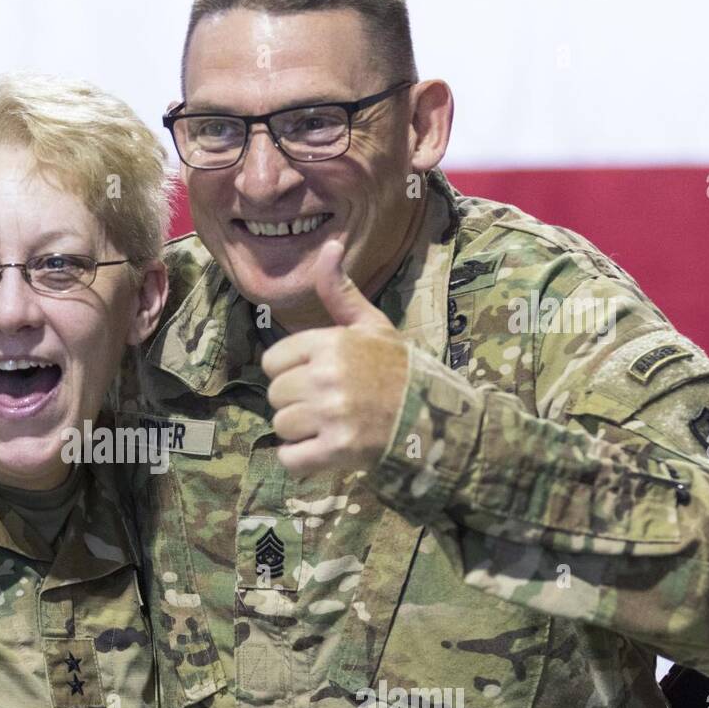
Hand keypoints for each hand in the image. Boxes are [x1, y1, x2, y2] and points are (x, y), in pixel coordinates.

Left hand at [260, 240, 408, 477]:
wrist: (435, 417)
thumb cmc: (398, 369)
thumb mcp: (372, 325)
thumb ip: (340, 292)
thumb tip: (329, 246)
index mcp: (331, 342)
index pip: (272, 362)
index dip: (291, 372)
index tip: (317, 378)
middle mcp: (328, 376)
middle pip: (275, 395)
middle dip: (296, 403)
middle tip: (328, 405)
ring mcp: (332, 414)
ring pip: (281, 427)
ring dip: (300, 432)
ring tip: (330, 426)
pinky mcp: (338, 450)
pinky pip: (291, 459)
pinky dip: (301, 461)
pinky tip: (324, 451)